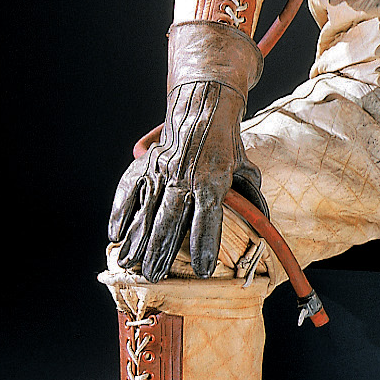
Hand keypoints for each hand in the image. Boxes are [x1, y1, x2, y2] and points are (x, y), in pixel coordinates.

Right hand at [109, 21, 264, 281]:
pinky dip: (120, 210)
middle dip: (161, 250)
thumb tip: (264, 225)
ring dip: (137, 238)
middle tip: (154, 276)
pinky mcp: (148, 163)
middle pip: (170, 220)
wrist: (204, 103)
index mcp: (213, 180)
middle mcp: (185, 176)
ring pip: (147, 209)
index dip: (204, 245)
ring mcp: (163, 169)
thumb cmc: (228, 142)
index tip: (201, 270)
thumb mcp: (246, 168)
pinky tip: (115, 233)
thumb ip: (252, 198)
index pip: (208, 219)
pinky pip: (130, 188)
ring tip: (130, 263)